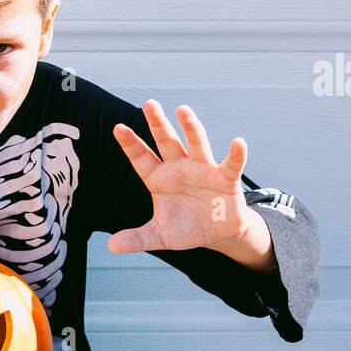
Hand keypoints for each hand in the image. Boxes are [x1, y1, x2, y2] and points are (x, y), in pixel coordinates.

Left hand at [107, 100, 262, 256]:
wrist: (217, 233)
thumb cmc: (186, 227)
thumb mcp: (160, 236)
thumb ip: (137, 239)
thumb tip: (112, 246)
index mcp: (159, 179)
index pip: (141, 158)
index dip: (130, 144)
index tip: (118, 128)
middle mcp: (179, 168)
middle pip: (167, 142)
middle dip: (158, 124)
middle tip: (148, 104)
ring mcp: (203, 170)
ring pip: (196, 144)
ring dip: (191, 128)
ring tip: (183, 110)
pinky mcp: (226, 178)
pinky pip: (231, 163)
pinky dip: (236, 153)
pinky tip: (238, 142)